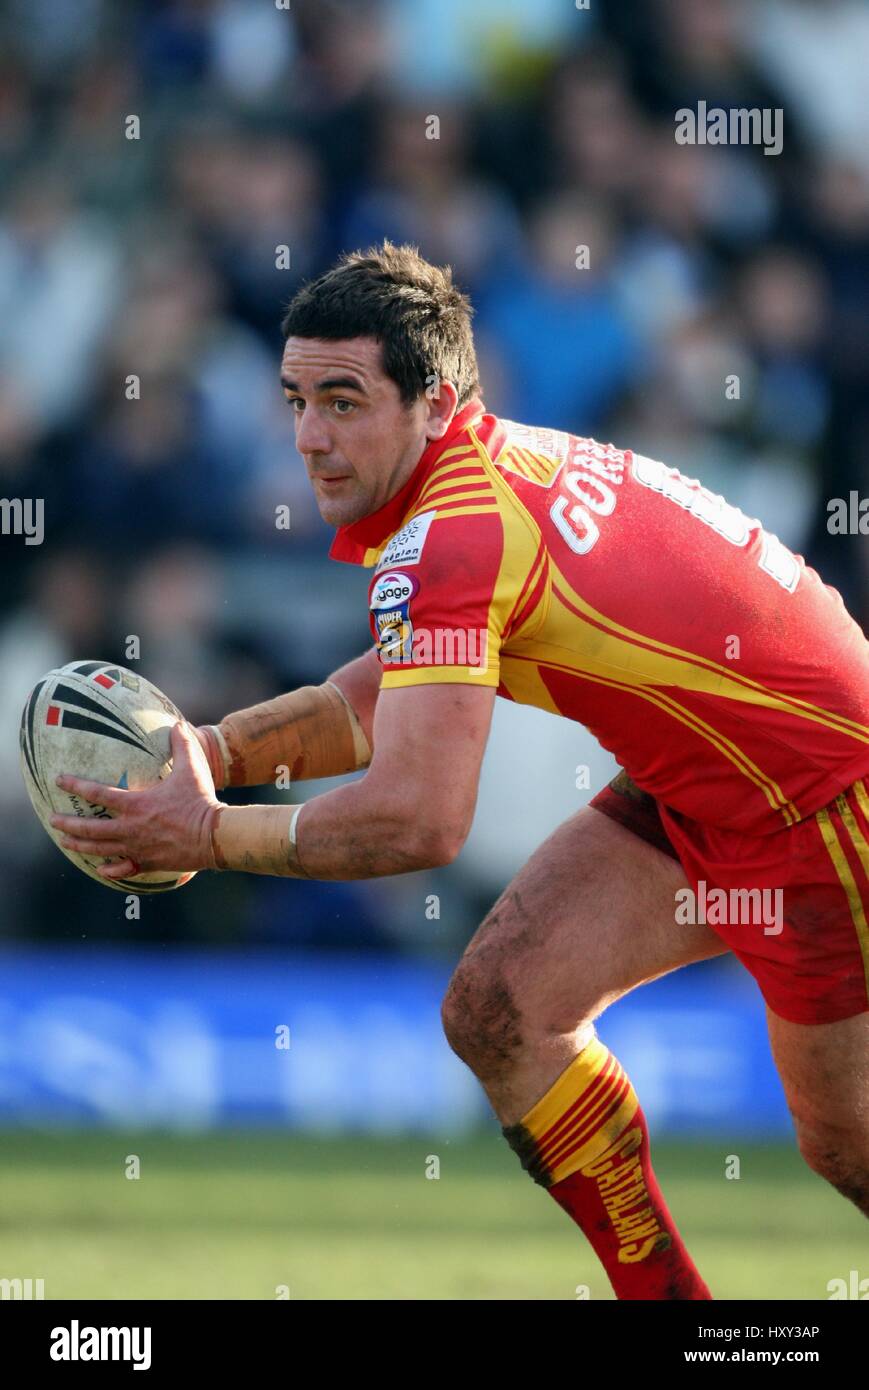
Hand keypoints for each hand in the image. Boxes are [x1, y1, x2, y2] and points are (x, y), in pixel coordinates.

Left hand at [49, 721, 222, 879]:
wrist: (215, 836)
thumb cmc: (201, 800)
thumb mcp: (193, 768)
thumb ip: (183, 745)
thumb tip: (178, 723)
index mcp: (137, 805)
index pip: (98, 794)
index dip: (76, 786)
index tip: (59, 781)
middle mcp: (131, 828)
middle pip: (91, 828)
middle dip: (69, 823)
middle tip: (53, 820)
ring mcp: (138, 848)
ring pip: (101, 849)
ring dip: (81, 845)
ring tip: (66, 842)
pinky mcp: (149, 862)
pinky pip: (125, 868)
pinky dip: (111, 869)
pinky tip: (101, 869)